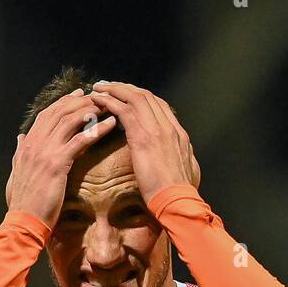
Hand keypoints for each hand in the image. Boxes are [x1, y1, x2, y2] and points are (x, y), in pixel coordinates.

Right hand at [5, 89, 117, 229]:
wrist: (23, 221)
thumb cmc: (23, 202)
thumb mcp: (16, 172)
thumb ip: (19, 153)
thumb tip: (20, 138)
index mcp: (27, 144)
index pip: (46, 115)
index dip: (63, 103)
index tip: (78, 96)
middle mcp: (34, 143)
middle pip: (59, 112)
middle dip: (80, 101)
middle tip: (98, 96)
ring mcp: (44, 152)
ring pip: (69, 121)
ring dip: (90, 110)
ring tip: (107, 106)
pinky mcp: (56, 163)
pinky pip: (80, 140)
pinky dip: (96, 130)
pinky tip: (109, 125)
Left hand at [87, 81, 200, 203]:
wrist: (177, 201)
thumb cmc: (179, 195)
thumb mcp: (189, 172)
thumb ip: (184, 159)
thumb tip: (184, 157)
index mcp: (179, 134)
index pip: (160, 105)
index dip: (142, 97)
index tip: (128, 95)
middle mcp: (169, 126)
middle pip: (146, 96)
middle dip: (126, 88)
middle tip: (109, 85)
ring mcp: (157, 129)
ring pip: (135, 98)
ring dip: (115, 90)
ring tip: (99, 88)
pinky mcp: (143, 137)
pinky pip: (124, 110)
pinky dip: (110, 102)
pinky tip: (98, 100)